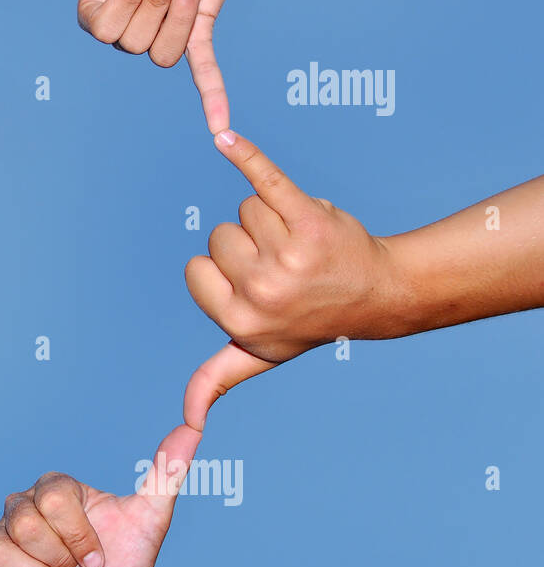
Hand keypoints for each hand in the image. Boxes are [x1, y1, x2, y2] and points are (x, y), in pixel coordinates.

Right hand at [0, 0, 240, 132]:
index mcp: (97, 11)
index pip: (102, 30)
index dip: (126, 2)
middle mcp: (125, 29)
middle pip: (133, 42)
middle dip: (156, 1)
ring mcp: (162, 34)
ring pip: (163, 53)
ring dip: (182, 13)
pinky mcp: (198, 34)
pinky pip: (202, 75)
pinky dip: (214, 102)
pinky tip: (222, 133)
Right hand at [183, 130, 403, 427]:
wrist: (380, 294)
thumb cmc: (312, 321)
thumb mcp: (262, 354)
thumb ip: (218, 378)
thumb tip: (186, 425)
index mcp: (239, 320)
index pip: (197, 268)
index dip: (223, 271)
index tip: (259, 287)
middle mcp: (261, 290)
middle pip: (219, 236)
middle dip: (247, 243)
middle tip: (287, 266)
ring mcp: (286, 255)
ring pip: (243, 210)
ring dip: (269, 218)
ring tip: (302, 246)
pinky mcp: (308, 219)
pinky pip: (264, 180)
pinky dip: (246, 157)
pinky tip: (225, 141)